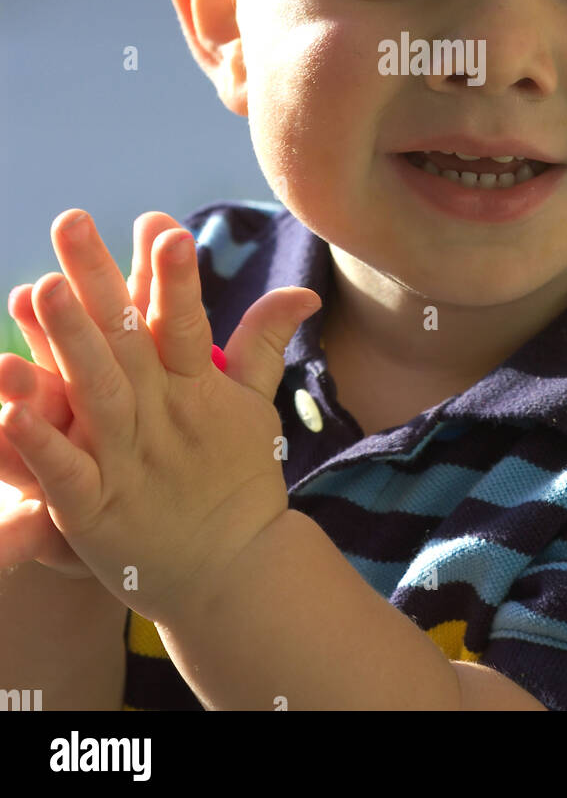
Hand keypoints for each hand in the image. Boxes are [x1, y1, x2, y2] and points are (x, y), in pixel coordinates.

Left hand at [0, 211, 319, 623]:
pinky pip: (61, 473)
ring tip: (37, 288)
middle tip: (70, 222)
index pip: (184, 322)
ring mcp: (126, 463)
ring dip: (65, 343)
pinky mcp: (94, 511)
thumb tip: (305, 292)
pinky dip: (38, 443)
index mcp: (195, 388)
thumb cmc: (240, 480)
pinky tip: (6, 407)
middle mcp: (160, 417)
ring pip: (92, 394)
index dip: (175, 277)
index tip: (163, 225)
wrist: (233, 575)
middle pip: (126, 342)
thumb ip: (263, 341)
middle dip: (98, 280)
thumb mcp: (254, 406)